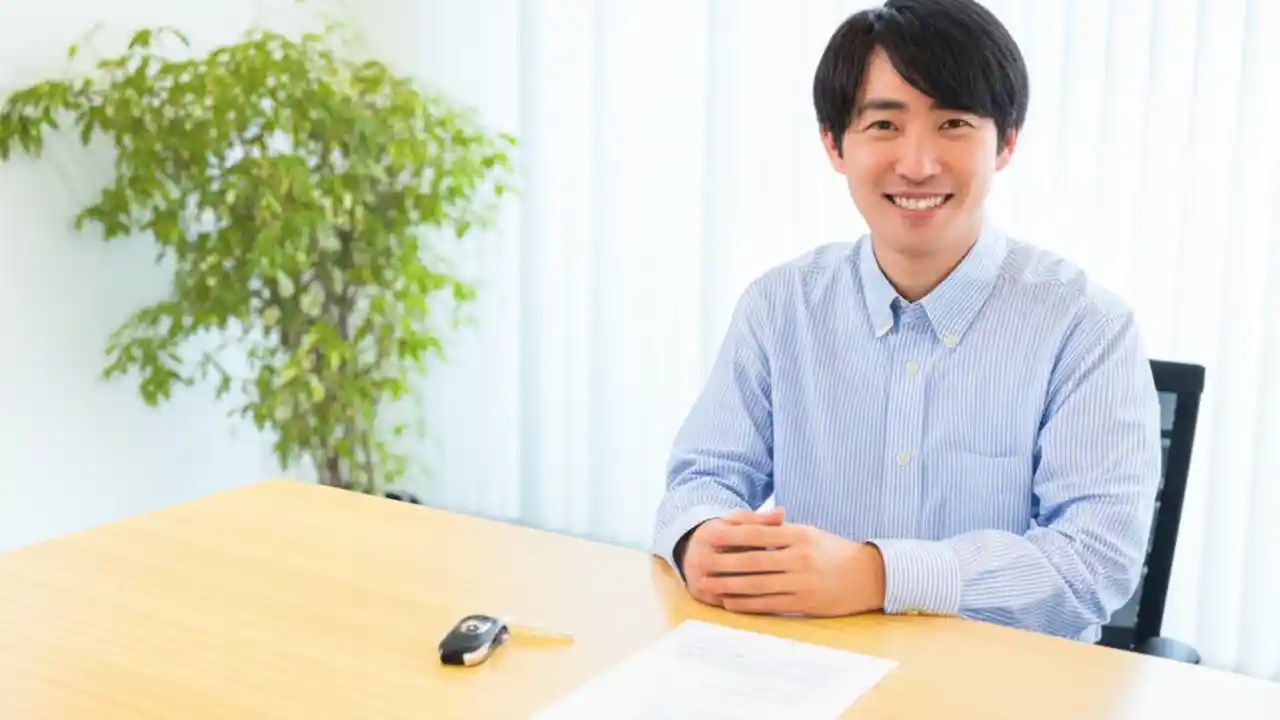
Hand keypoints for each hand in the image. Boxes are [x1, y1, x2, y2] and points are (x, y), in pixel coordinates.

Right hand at [680, 508, 783, 607]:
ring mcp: (698, 577)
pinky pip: (726, 602)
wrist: (695, 549)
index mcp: (713, 534)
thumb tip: (781, 512)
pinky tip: (768, 602)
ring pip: (733, 587)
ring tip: (783, 589)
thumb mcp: (740, 521)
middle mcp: (701, 557)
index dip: (768, 546)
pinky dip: (747, 603)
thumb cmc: (726, 533)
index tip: (790, 551)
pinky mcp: (700, 595)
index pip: (744, 541)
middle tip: (791, 574)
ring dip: (758, 590)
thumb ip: (760, 519)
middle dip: (765, 570)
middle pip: (739, 566)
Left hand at [693, 511, 885, 616]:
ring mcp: (802, 582)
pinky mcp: (805, 603)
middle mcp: (800, 558)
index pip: (758, 534)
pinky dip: (747, 603)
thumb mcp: (809, 532)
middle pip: (753, 560)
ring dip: (729, 586)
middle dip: (723, 563)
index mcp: (800, 535)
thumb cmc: (834, 551)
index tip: (710, 535)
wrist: (869, 577)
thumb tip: (744, 521)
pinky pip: (769, 604)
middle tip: (700, 564)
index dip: (732, 535)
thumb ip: (777, 529)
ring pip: (758, 584)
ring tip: (708, 585)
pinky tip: (730, 602)